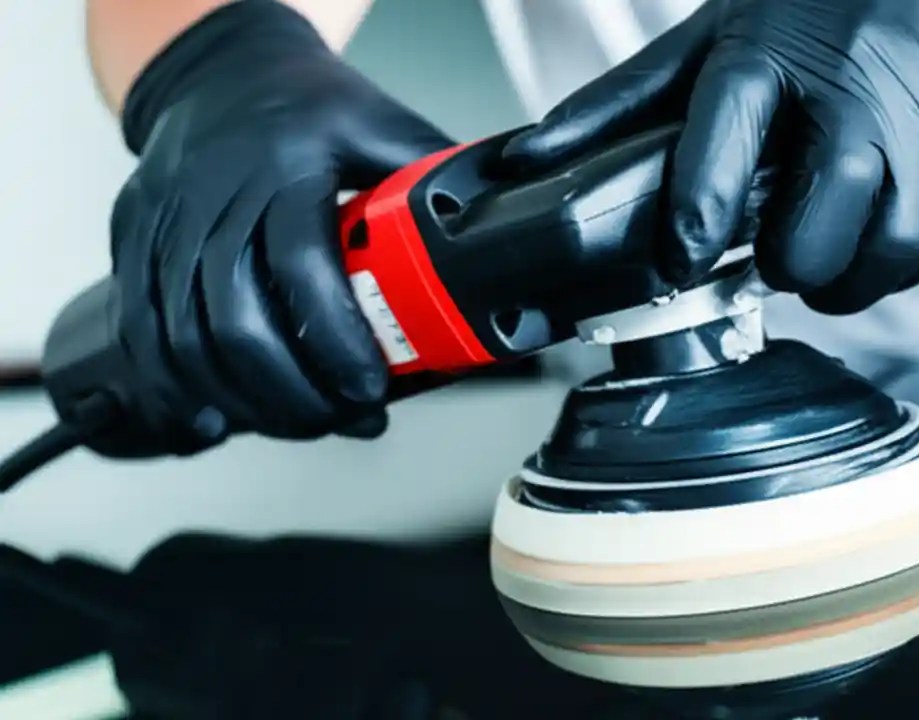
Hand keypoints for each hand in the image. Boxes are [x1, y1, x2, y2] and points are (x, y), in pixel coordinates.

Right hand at [111, 1, 451, 450]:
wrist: (218, 71)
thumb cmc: (304, 102)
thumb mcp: (381, 125)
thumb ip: (435, 181)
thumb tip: (503, 237)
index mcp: (283, 166)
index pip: (302, 267)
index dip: (335, 340)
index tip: (369, 389)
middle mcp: (212, 196)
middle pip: (235, 322)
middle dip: (294, 393)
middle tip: (343, 417)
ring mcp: (163, 224)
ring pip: (184, 341)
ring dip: (248, 401)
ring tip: (303, 421)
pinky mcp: (132, 247)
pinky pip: (142, 335)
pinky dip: (182, 390)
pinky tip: (225, 416)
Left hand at [504, 0, 918, 312]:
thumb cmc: (807, 6)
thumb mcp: (705, 39)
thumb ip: (619, 105)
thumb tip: (529, 160)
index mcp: (766, 57)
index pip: (722, 154)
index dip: (696, 225)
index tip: (682, 265)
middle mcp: (849, 92)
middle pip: (816, 228)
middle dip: (784, 265)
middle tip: (771, 257)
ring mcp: (918, 122)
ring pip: (889, 247)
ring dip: (846, 281)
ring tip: (821, 265)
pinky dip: (899, 266)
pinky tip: (870, 247)